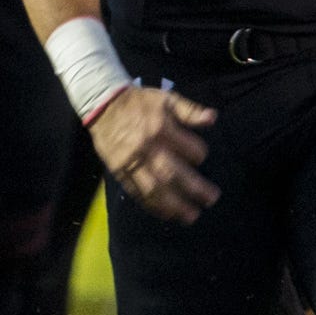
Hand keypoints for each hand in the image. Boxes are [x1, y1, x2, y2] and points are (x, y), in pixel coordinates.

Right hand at [90, 85, 219, 223]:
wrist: (103, 104)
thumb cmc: (139, 102)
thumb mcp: (166, 99)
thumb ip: (190, 110)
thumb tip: (212, 118)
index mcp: (161, 127)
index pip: (188, 148)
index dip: (199, 154)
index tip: (201, 158)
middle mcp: (147, 147)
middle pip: (173, 173)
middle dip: (194, 188)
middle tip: (211, 199)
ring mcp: (132, 162)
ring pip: (154, 188)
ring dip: (174, 205)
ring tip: (191, 216)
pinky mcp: (120, 172)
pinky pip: (137, 192)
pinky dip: (152, 206)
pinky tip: (166, 214)